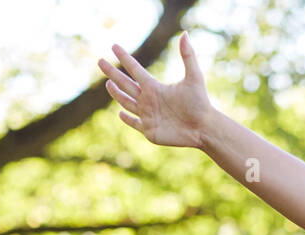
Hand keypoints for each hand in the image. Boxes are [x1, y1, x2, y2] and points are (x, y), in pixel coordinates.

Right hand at [98, 32, 211, 147]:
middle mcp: (149, 100)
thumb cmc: (200, 103)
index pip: (135, 70)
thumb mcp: (194, 77)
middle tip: (100, 61)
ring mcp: (148, 115)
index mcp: (155, 87)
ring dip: (117, 93)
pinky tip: (120, 113)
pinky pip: (134, 123)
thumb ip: (188, 56)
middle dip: (113, 73)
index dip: (125, 58)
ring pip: (127, 102)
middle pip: (126, 84)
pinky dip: (127, 119)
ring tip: (108, 83)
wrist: (204, 128)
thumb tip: (185, 34)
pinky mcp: (149, 130)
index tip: (114, 46)